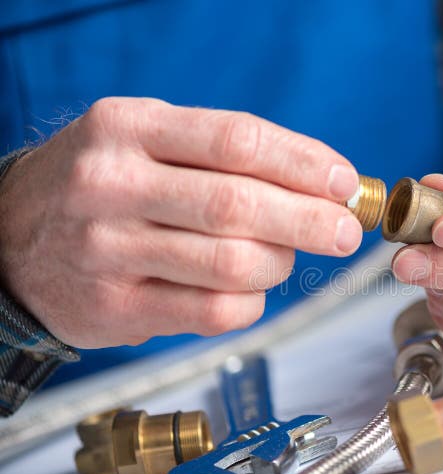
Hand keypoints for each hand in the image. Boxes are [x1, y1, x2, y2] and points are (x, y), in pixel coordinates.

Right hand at [0, 97, 361, 347]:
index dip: (304, 163)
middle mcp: (113, 185)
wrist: (11, 237)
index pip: (237, 140)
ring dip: (280, 263)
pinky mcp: (115, 307)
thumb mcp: (145, 140)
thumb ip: (224, 154)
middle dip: (310, 220)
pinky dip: (251, 302)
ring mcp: (109, 250)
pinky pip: (214, 311)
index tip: (344, 182)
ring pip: (233, 264)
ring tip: (284, 255)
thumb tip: (322, 182)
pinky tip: (249, 288)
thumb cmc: (102, 184)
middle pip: (239, 205)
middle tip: (344, 231)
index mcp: (128, 128)